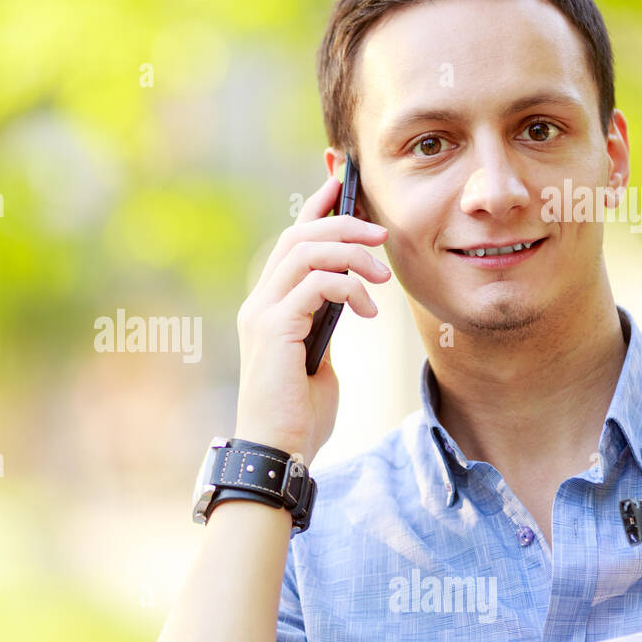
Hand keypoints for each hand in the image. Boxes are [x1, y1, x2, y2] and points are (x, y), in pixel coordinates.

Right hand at [233, 171, 389, 464]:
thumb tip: (350, 296)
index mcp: (269, 304)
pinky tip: (366, 309)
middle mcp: (259, 301)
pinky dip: (347, 286)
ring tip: (382, 277)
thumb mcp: (319, 358)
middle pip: (298, 234)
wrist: (280, 453)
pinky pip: (313, 283)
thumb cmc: (300, 414)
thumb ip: (325, 323)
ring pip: (304, 250)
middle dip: (344, 223)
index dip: (318, 207)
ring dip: (351, 253)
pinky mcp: (273, 329)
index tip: (347, 188)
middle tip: (382, 236)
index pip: (292, 238)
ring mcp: (262, 313)